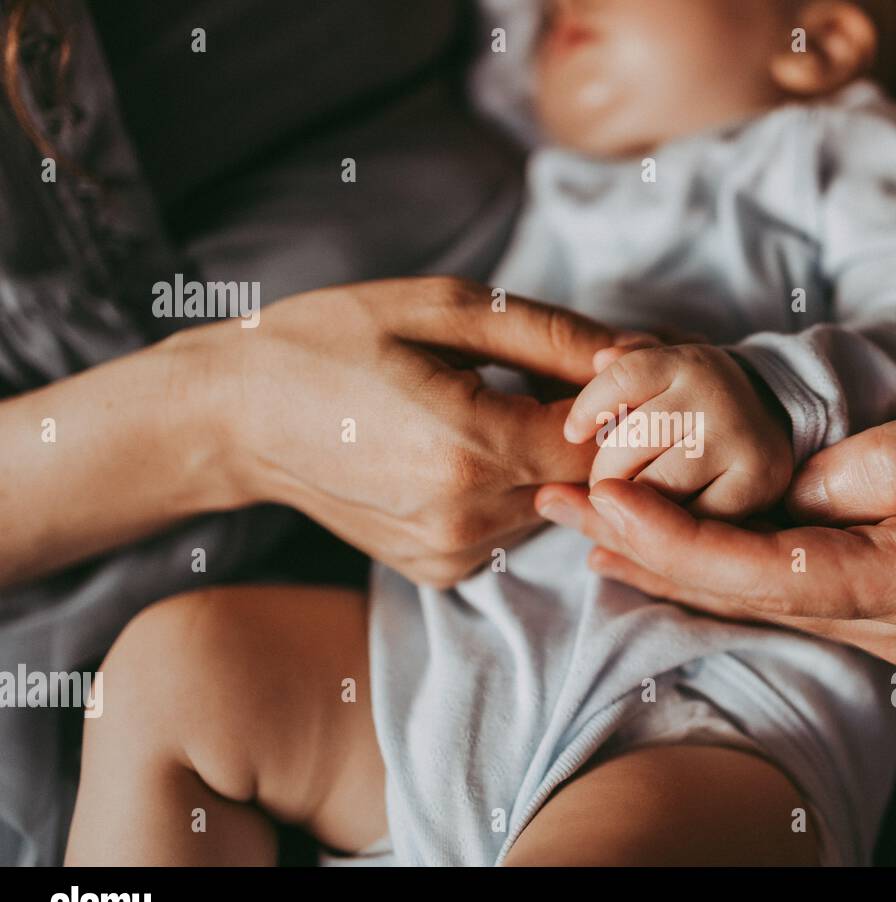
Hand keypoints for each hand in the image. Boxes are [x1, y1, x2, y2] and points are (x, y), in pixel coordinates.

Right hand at [186, 277, 639, 586]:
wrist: (235, 416)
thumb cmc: (332, 340)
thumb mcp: (443, 309)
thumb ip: (550, 335)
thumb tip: (634, 354)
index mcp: (472, 447)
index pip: (605, 443)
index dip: (618, 403)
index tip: (594, 363)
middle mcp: (469, 519)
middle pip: (585, 481)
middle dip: (586, 430)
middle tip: (544, 376)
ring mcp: (451, 555)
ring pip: (553, 505)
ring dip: (547, 459)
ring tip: (494, 404)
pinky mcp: (438, 571)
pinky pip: (510, 527)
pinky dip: (509, 487)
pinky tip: (464, 446)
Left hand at [537, 344, 895, 666]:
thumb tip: (813, 484)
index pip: (785, 575)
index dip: (689, 544)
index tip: (611, 504)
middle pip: (749, 595)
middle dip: (647, 552)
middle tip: (553, 504)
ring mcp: (883, 617)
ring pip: (746, 597)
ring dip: (657, 559)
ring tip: (570, 519)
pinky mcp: (865, 595)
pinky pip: (764, 587)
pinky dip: (695, 562)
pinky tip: (633, 546)